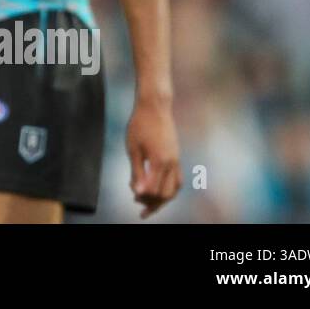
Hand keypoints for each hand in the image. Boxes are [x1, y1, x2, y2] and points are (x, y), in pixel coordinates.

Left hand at [126, 96, 181, 217]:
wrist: (155, 106)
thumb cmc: (140, 125)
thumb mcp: (133, 149)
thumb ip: (136, 172)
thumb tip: (137, 193)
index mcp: (160, 162)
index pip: (153, 191)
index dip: (143, 197)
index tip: (132, 197)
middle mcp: (172, 163)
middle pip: (166, 194)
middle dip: (152, 202)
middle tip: (137, 202)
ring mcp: (177, 160)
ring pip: (174, 189)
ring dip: (162, 198)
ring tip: (148, 202)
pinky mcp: (177, 156)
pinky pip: (177, 179)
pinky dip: (169, 188)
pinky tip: (159, 190)